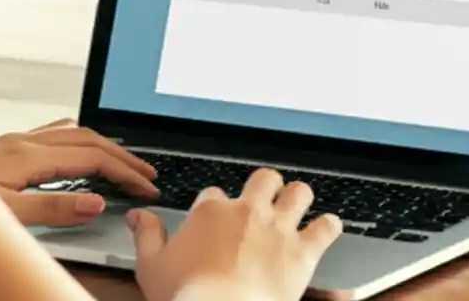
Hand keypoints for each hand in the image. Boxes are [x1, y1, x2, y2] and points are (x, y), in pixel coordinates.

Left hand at [0, 118, 158, 226]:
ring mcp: (13, 141)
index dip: (124, 173)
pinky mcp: (5, 146)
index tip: (146, 188)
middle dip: (122, 156)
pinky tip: (80, 153)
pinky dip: (79, 143)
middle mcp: (22, 142)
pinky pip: (55, 135)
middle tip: (148, 175)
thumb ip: (51, 208)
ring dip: (103, 146)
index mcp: (26, 155)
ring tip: (124, 163)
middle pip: (88, 139)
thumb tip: (95, 202)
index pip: (91, 158)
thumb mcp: (3, 214)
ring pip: (73, 133)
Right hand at [128, 168, 341, 300]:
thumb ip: (148, 236)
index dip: (215, 206)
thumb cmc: (187, 297)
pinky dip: (328, 226)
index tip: (215, 220)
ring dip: (299, 197)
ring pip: (298, 192)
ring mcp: (278, 229)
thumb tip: (139, 218)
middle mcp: (247, 212)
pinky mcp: (303, 252)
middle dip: (265, 186)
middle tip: (264, 198)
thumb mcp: (152, 266)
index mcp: (211, 212)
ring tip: (298, 203)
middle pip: (263, 179)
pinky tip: (327, 228)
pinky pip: (326, 228)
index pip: (214, 194)